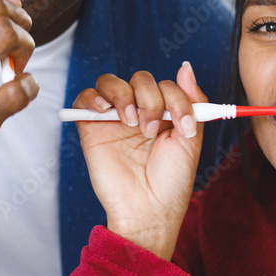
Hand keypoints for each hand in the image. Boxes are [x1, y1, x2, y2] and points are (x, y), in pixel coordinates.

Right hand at [75, 62, 205, 260]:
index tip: (184, 127)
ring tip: (130, 122)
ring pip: (111, 82)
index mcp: (163, 113)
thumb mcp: (190, 139)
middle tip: (150, 130)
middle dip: (150, 99)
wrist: (147, 210)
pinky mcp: (91, 127)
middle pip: (140, 79)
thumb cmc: (171, 182)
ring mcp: (113, 119)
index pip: (166, 85)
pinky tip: (105, 112)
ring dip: (123, 96)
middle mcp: (138, 111)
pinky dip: (93, 98)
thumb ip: (190, 100)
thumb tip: (185, 66)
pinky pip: (85, 97)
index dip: (177, 99)